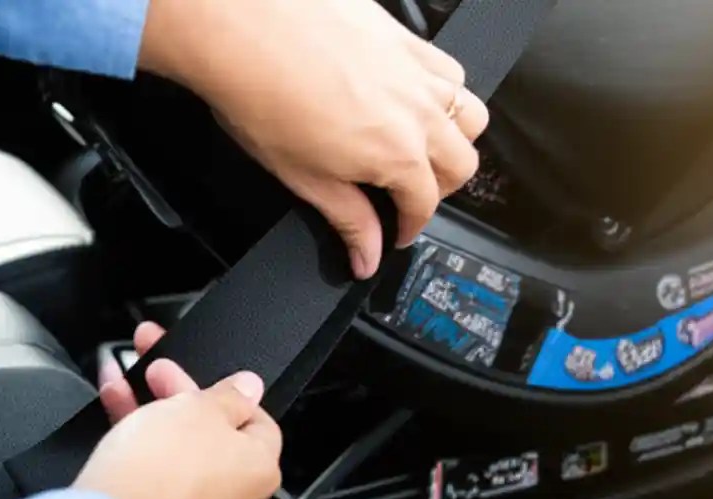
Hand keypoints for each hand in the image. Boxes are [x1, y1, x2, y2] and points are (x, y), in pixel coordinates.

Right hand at [77, 322, 282, 498]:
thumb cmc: (161, 472)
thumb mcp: (199, 409)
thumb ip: (229, 395)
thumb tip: (250, 387)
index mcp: (260, 473)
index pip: (257, 423)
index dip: (228, 394)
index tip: (200, 375)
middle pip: (211, 435)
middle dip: (178, 395)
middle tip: (155, 369)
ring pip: (176, 452)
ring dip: (150, 411)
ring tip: (122, 379)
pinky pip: (153, 476)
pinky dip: (135, 443)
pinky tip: (113, 408)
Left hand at [138, 0, 488, 278]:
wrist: (242, 29)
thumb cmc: (262, 95)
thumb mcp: (303, 177)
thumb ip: (347, 219)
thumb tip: (367, 256)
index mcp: (397, 154)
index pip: (425, 204)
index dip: (411, 227)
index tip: (397, 232)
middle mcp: (419, 112)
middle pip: (462, 162)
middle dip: (441, 189)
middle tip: (410, 196)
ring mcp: (417, 71)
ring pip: (470, 114)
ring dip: (455, 139)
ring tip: (424, 148)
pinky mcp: (405, 38)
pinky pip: (450, 69)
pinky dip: (445, 91)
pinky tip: (416, 97)